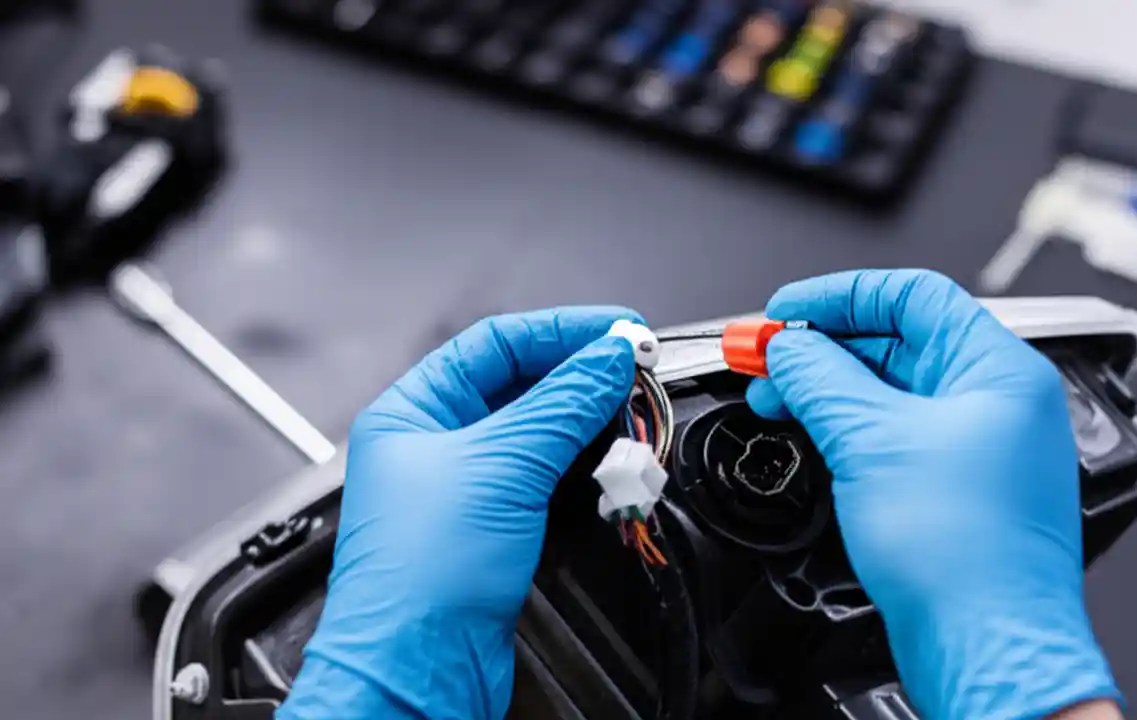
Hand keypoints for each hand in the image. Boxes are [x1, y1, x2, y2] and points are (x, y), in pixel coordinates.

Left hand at [279, 308, 637, 719]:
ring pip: (539, 430)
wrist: (419, 669)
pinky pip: (548, 476)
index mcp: (412, 411)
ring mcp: (468, 487)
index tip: (618, 330)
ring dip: (587, 417)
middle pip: (520, 382)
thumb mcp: (502, 467)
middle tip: (636, 366)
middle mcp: (436, 444)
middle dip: (581, 372)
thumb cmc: (419, 578)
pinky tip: (613, 458)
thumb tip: (607, 358)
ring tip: (631, 406)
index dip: (562, 329)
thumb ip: (562, 404)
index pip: (495, 342)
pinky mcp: (497, 527)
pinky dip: (584, 463)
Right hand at [746, 270, 1118, 719]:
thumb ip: (818, 379)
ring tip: (773, 400)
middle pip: (897, 342)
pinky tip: (809, 435)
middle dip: (821, 347)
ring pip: (891, 392)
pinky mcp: (955, 490)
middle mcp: (997, 403)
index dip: (839, 295)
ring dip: (826, 389)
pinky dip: (846, 428)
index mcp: (998, 371)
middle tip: (764, 359)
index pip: (913, 296)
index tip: (784, 313)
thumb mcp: (871, 441)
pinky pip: (893, 436)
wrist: (988, 649)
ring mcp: (978, 448)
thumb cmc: (967, 558)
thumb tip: (784, 348)